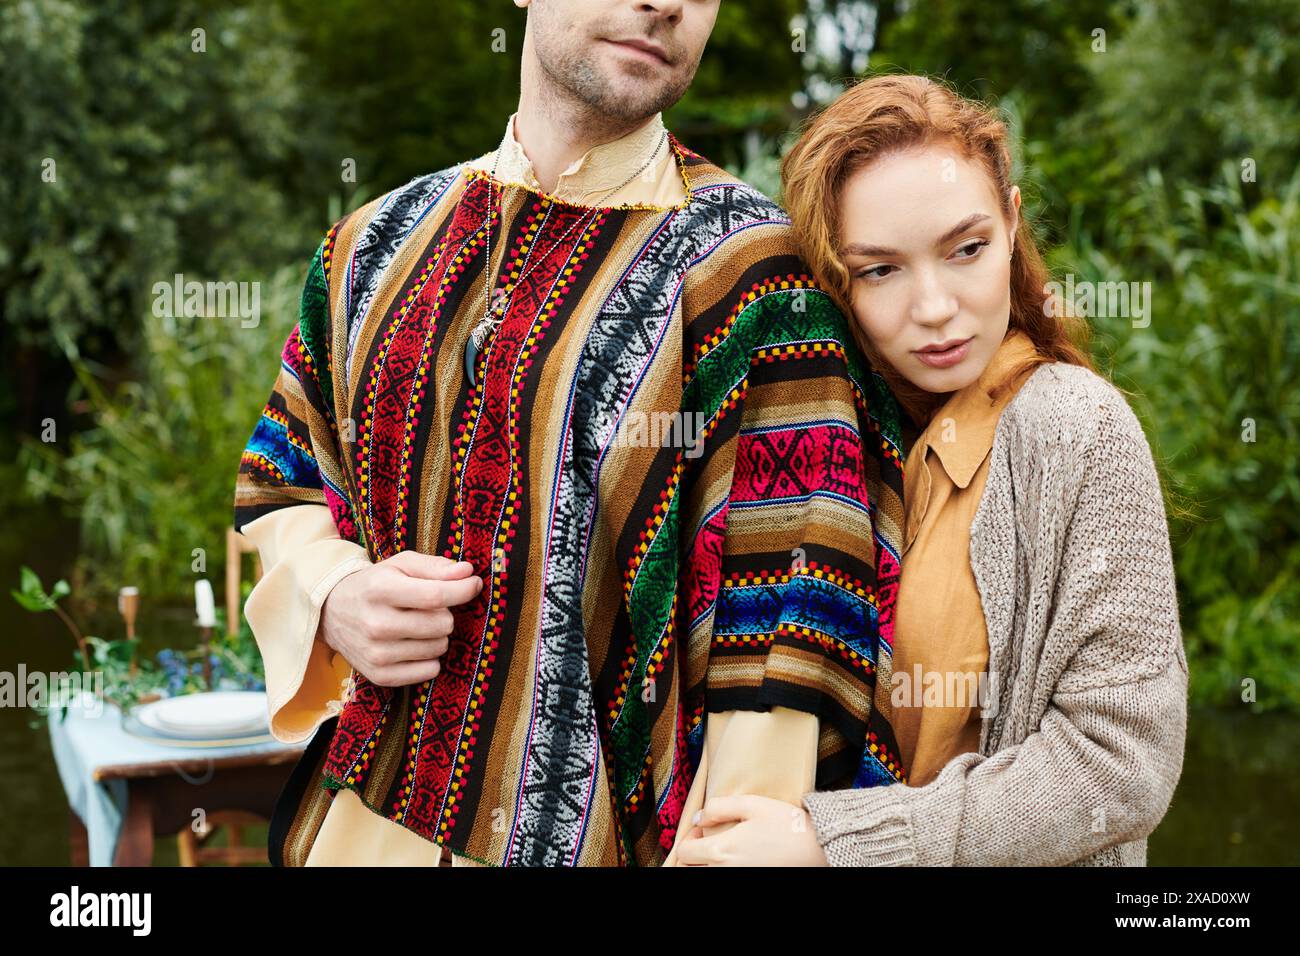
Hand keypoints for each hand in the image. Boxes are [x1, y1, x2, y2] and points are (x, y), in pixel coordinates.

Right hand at [318, 550, 482, 686]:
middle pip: (441, 625)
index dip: (463, 590)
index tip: (474, 584)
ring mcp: (376, 653)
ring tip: (418, 626)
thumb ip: (435, 566)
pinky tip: (413, 645)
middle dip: (445, 615)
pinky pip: (430, 671)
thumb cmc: (376, 584)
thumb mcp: (400, 565)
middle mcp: (375, 623)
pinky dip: (429, 658)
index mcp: (380, 590)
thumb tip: (468, 572)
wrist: (333, 612)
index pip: (435, 595)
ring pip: (438, 648)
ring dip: (437, 637)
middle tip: (430, 609)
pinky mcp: (379, 675)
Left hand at [672, 794, 828, 866]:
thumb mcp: (751, 804)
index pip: (684, 852)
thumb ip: (718, 808)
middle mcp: (725, 872)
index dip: (689, 838)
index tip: (702, 830)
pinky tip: (736, 860)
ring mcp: (738, 880)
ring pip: (706, 877)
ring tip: (719, 853)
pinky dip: (723, 870)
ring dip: (705, 865)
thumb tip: (697, 818)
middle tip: (705, 843)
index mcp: (721, 851)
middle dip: (692, 856)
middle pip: (689, 870)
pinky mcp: (751, 882)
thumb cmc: (785, 824)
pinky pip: (726, 880)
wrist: (816, 848)